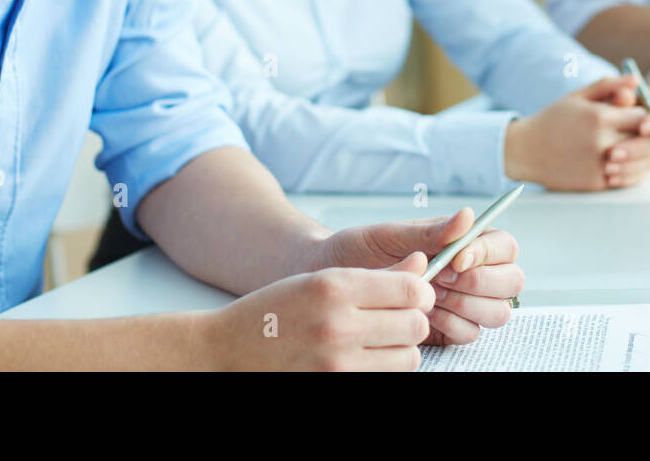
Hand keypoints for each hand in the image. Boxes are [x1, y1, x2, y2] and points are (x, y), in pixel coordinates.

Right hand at [207, 253, 433, 370]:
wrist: (228, 349)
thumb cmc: (274, 310)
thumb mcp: (320, 280)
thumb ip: (375, 275)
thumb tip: (421, 264)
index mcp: (334, 286)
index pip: (410, 289)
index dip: (421, 291)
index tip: (415, 294)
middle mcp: (338, 325)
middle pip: (415, 324)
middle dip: (413, 319)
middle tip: (399, 317)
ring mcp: (337, 362)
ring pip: (408, 357)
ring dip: (402, 347)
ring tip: (381, 339)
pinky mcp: (335, 385)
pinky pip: (385, 376)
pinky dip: (384, 367)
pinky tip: (366, 356)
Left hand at [309, 209, 523, 345]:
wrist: (330, 280)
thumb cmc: (357, 251)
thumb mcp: (389, 235)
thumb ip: (430, 231)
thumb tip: (467, 215)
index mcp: (463, 242)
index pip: (504, 246)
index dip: (488, 253)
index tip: (457, 259)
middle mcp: (470, 272)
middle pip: (511, 281)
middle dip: (481, 283)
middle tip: (443, 280)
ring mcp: (463, 302)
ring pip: (497, 312)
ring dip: (467, 306)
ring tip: (431, 296)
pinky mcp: (449, 329)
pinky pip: (471, 334)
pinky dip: (453, 326)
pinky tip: (426, 315)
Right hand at [504, 74, 649, 189]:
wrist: (526, 150)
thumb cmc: (553, 119)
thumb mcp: (578, 96)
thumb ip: (609, 86)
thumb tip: (637, 81)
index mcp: (599, 117)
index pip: (643, 116)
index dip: (649, 116)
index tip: (644, 115)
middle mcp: (601, 142)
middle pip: (648, 141)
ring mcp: (599, 165)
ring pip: (642, 162)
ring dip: (648, 155)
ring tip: (641, 147)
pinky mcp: (596, 182)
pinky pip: (627, 178)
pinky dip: (634, 171)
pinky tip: (629, 162)